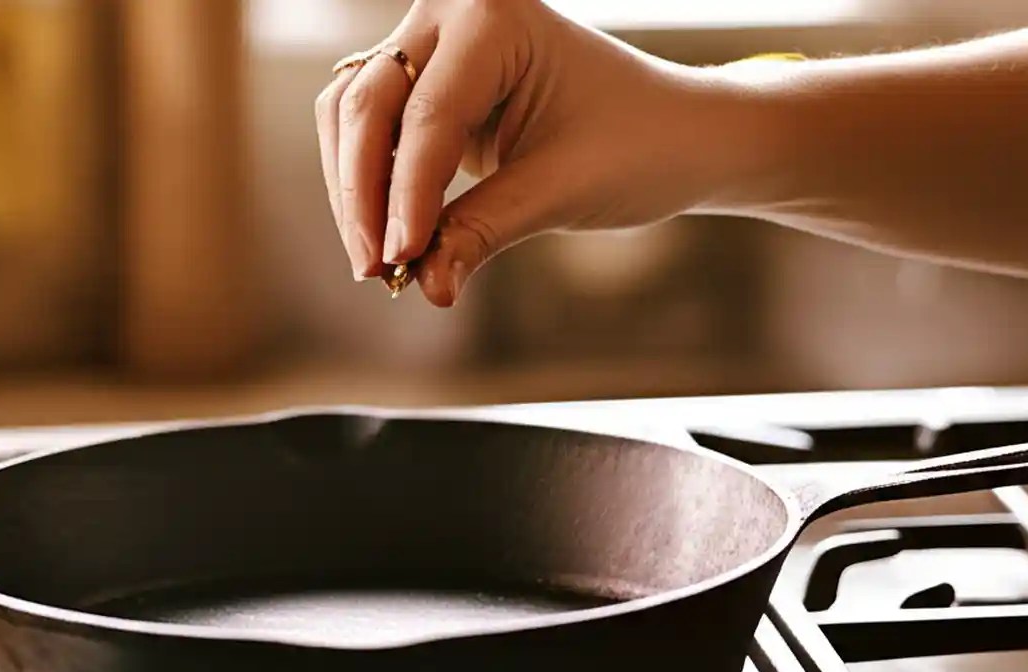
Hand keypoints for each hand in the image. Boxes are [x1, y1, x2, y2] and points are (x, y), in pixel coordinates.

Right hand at [315, 0, 741, 306]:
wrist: (675, 132)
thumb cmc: (637, 145)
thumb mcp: (560, 191)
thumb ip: (482, 232)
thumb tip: (426, 288)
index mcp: (495, 14)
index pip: (428, 116)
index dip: (406, 196)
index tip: (399, 262)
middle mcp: (452, 11)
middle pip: (367, 105)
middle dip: (364, 194)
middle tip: (376, 270)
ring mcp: (432, 42)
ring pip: (353, 115)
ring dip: (355, 191)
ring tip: (378, 266)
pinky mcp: (426, 82)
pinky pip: (371, 130)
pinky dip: (371, 184)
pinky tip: (385, 240)